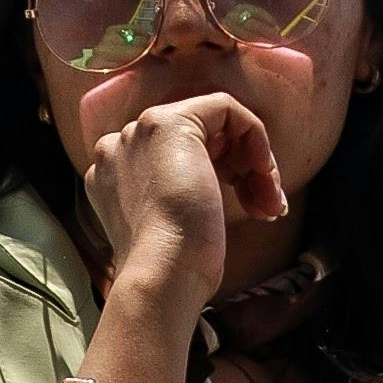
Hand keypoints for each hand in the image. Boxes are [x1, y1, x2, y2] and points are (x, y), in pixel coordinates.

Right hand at [83, 90, 288, 311]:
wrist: (162, 275)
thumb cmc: (174, 269)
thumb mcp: (173, 228)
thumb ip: (180, 197)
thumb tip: (210, 189)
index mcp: (113, 175)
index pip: (175, 157)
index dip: (219, 175)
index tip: (247, 207)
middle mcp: (119, 146)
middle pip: (197, 139)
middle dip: (241, 169)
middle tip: (266, 206)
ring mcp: (140, 132)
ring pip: (214, 125)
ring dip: (251, 162)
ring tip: (270, 203)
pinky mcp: (169, 123)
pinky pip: (226, 108)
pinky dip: (254, 136)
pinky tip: (264, 173)